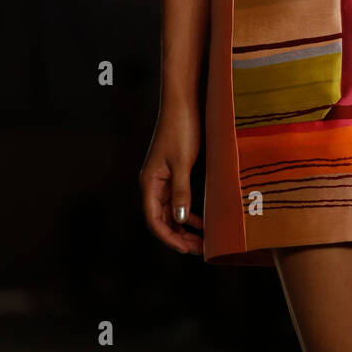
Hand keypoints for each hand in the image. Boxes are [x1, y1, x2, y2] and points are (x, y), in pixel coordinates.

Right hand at [139, 104, 203, 254]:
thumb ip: (181, 191)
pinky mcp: (174, 171)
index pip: (154, 220)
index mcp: (150, 182)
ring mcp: (163, 178)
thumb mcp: (183, 162)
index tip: (186, 249)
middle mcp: (153, 183)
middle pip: (162, 219)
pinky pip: (178, 199)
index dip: (169, 238)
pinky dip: (188, 212)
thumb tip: (180, 220)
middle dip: (178, 236)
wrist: (184, 102)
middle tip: (199, 249)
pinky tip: (200, 220)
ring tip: (201, 239)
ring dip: (183, 227)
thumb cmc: (181, 129)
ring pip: (171, 211)